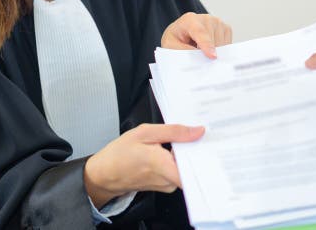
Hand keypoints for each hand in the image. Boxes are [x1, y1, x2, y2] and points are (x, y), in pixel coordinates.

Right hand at [84, 124, 204, 206]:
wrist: (104, 174)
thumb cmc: (120, 153)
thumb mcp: (145, 132)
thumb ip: (173, 131)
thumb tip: (197, 131)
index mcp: (163, 165)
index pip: (196, 169)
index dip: (207, 153)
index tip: (211, 139)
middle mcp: (168, 180)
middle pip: (193, 165)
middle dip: (197, 148)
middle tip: (199, 132)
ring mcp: (167, 185)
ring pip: (185, 167)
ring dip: (186, 153)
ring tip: (181, 139)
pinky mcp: (165, 185)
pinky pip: (178, 171)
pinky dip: (178, 159)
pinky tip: (172, 149)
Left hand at [161, 12, 232, 58]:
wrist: (181, 32)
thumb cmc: (176, 38)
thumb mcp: (171, 46)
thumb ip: (183, 51)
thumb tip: (199, 59)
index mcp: (189, 20)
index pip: (200, 32)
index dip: (207, 45)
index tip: (212, 56)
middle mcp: (206, 18)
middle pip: (213, 40)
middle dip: (210, 54)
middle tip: (200, 61)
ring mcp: (217, 22)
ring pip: (222, 44)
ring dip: (215, 52)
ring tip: (202, 51)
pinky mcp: (225, 28)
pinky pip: (227, 45)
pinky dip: (221, 50)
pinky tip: (210, 49)